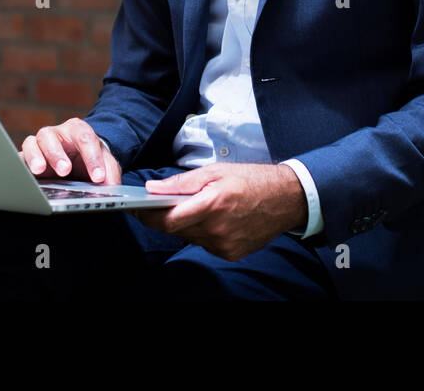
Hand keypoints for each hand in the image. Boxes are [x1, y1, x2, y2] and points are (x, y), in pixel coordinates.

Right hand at [20, 117, 120, 184]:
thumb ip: (110, 171)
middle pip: (52, 136)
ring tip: (39, 170)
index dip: (92, 157)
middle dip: (58, 154)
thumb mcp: (104, 163)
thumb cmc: (89, 159)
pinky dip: (20, 165)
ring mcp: (38, 145)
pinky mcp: (26, 158)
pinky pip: (19, 158)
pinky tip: (24, 177)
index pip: (85, 137)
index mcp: (77, 130)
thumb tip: (113, 186)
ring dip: (35, 156)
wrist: (78, 160)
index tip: (98, 177)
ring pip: (32, 143)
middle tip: (65, 170)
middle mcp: (56, 134)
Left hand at [137, 163, 306, 260]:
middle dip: (163, 218)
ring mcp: (224, 244)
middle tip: (156, 205)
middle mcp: (217, 229)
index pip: (169, 219)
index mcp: (213, 204)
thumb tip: (154, 189)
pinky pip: (204, 243)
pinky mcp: (230, 253)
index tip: (136, 209)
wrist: (286, 199)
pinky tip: (208, 219)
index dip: (148, 215)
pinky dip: (200, 232)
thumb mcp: (216, 171)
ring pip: (188, 237)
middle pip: (175, 230)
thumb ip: (182, 182)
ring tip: (188, 207)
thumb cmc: (252, 180)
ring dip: (182, 224)